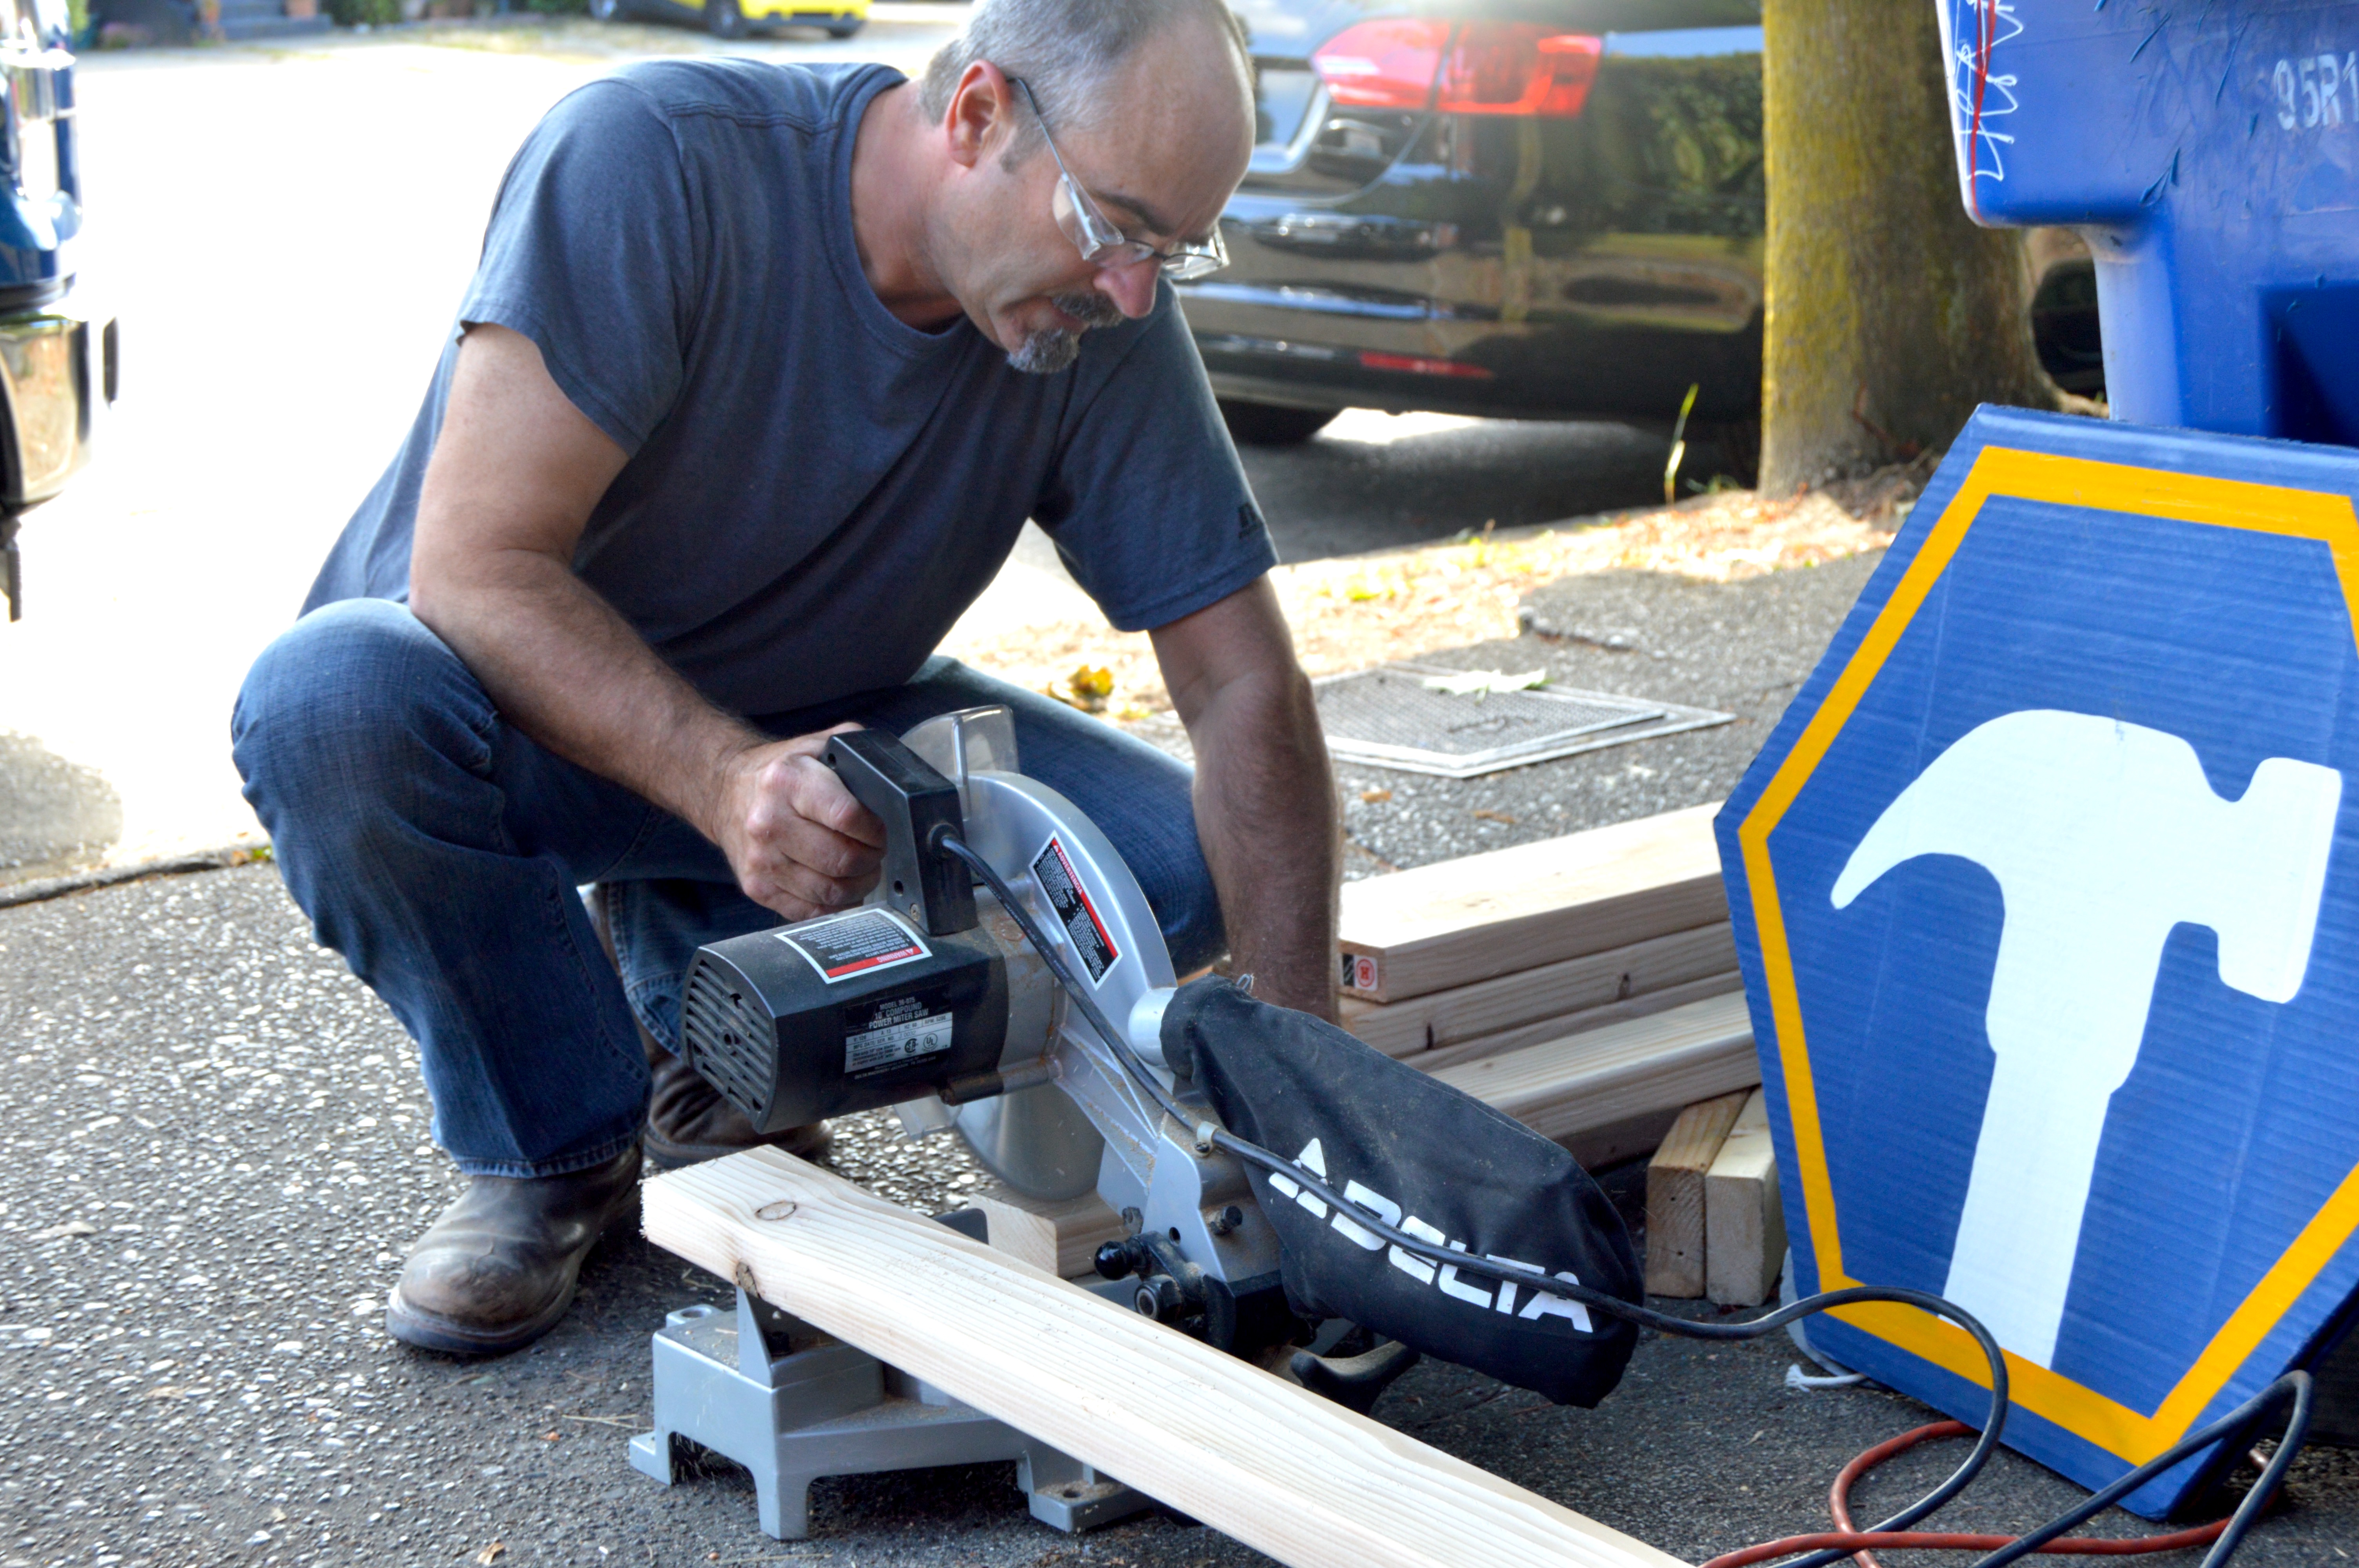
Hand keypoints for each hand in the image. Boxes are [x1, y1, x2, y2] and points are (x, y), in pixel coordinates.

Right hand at [707, 725, 887, 921]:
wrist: (726, 792)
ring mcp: (760, 860)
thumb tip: (894, 781)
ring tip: (861, 868)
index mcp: (787, 781)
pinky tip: (839, 885)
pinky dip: (835, 904)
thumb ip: (857, 756)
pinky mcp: (757, 887)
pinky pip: (811, 911)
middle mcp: (768, 822)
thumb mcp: (819, 747)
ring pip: (830, 891)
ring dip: (858, 885)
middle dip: (871, 859)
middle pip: (842, 860)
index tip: (880, 830)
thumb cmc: (782, 773)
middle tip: (874, 850)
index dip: (875, 829)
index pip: (847, 817)